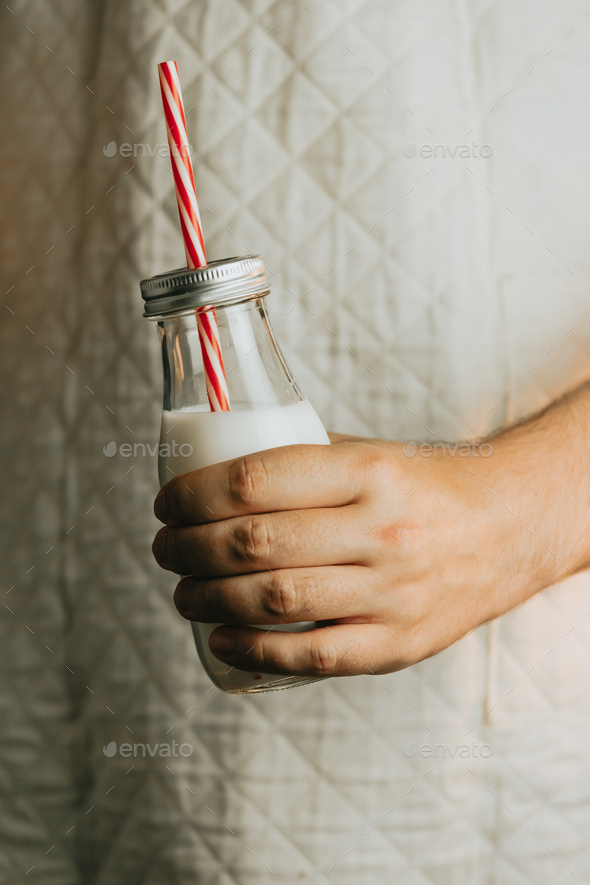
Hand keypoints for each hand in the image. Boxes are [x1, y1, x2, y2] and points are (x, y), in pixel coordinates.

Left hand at [152, 426, 577, 678]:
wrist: (507, 529)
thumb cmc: (425, 488)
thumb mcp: (372, 455)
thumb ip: (305, 466)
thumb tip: (219, 479)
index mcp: (368, 471)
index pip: (256, 480)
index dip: (193, 495)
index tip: (166, 503)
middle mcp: (380, 530)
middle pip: (254, 544)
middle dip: (187, 549)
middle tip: (166, 548)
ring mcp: (391, 592)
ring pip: (274, 600)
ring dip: (207, 600)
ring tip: (183, 593)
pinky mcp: (396, 644)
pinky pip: (311, 658)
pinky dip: (253, 652)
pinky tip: (221, 639)